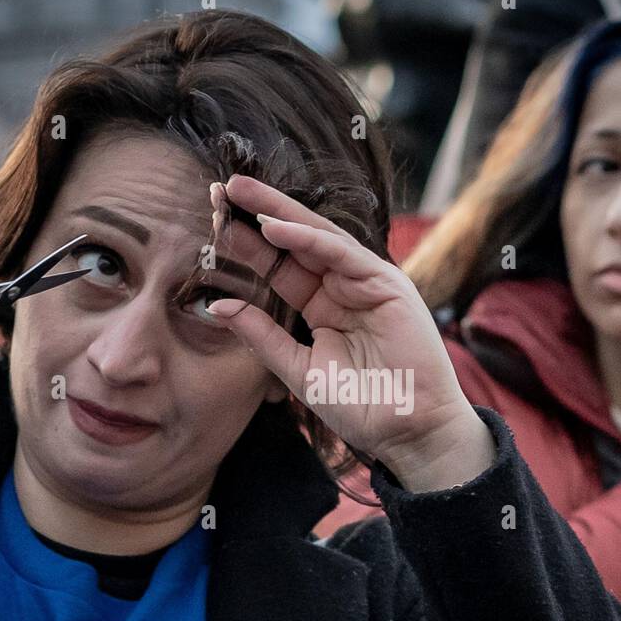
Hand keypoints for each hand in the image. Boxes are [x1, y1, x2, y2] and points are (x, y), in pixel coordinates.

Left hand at [204, 175, 493, 491]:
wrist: (408, 431)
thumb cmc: (361, 405)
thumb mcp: (298, 368)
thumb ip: (261, 335)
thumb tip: (215, 306)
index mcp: (322, 306)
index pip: (279, 265)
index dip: (247, 245)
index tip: (211, 223)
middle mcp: (342, 287)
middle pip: (295, 242)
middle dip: (259, 214)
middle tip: (221, 189)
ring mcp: (366, 283)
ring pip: (317, 238)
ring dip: (278, 213)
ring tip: (239, 194)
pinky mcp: (387, 285)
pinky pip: (343, 254)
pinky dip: (309, 238)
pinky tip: (275, 227)